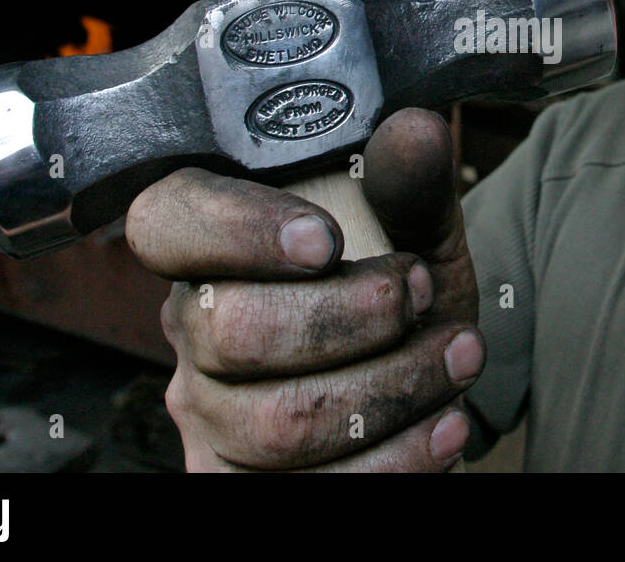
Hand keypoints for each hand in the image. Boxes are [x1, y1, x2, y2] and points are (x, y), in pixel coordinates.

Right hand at [125, 108, 483, 470]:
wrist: (427, 382)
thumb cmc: (404, 299)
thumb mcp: (418, 233)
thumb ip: (410, 185)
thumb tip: (413, 131)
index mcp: (212, 251)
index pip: (167, 223)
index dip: (236, 229)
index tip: (323, 241)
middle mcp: (193, 335)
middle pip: (233, 331)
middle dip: (352, 314)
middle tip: (420, 293)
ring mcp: (213, 420)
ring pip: (280, 422)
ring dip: (393, 388)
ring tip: (457, 356)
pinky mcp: (244, 487)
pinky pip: (309, 492)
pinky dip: (395, 460)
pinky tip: (444, 425)